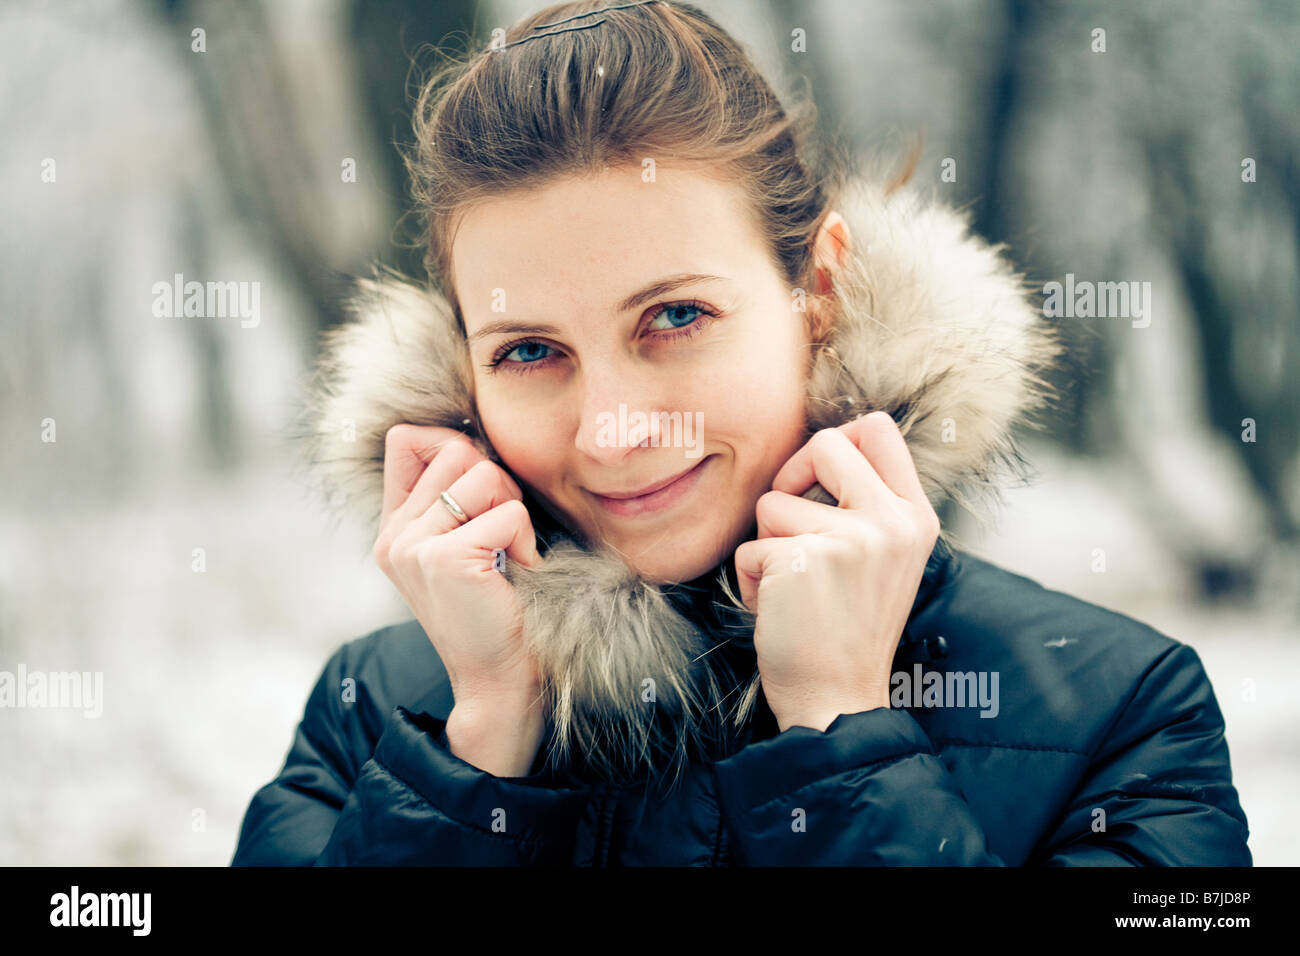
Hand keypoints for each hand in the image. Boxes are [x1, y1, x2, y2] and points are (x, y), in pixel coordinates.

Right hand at [373, 425, 546, 772]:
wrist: (497, 680)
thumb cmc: (496, 609)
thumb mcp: (467, 547)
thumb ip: (457, 498)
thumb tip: (476, 439)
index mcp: (394, 528)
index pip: (407, 439)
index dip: (452, 444)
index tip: (482, 488)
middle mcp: (394, 535)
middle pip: (454, 448)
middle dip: (497, 480)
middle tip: (505, 529)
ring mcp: (412, 545)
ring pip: (482, 472)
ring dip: (513, 507)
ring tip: (509, 550)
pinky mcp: (443, 558)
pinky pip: (507, 512)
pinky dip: (526, 538)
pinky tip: (517, 571)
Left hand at [733, 412, 940, 732]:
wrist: (839, 701)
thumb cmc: (848, 630)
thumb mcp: (883, 558)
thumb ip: (866, 505)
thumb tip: (819, 448)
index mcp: (914, 517)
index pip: (880, 430)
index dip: (838, 439)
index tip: (819, 475)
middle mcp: (892, 522)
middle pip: (826, 443)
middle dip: (791, 475)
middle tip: (788, 522)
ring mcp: (851, 539)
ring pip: (773, 502)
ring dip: (767, 545)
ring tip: (791, 588)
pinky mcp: (803, 559)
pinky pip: (749, 550)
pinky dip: (749, 582)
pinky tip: (776, 612)